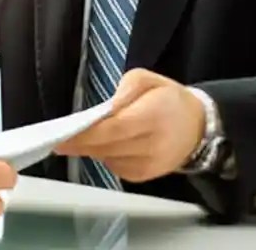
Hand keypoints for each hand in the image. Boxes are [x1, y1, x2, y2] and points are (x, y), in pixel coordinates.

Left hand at [55, 68, 205, 182]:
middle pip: (105, 147)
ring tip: (86, 136)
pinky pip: (114, 167)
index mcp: (153, 117)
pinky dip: (106, 156)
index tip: (61, 136)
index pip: (113, 130)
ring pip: (107, 158)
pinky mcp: (145, 176)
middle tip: (57, 139)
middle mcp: (152, 145)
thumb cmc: (169, 99)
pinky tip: (111, 144)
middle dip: (79, 143)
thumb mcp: (147, 79)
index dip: (85, 135)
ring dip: (93, 148)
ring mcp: (149, 164)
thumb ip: (125, 89)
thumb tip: (108, 108)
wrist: (198, 127)